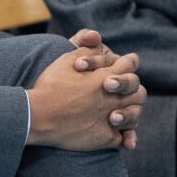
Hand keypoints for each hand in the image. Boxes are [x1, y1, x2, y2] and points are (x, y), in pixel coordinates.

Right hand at [26, 46, 144, 150]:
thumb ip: (85, 47)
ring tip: (118, 114)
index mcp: (106, 77)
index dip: (129, 63)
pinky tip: (118, 135)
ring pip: (134, 116)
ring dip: (130, 113)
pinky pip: (122, 138)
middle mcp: (113, 98)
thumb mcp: (66, 59)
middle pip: (138, 92)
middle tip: (122, 91)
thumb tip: (97, 37)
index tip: (128, 63)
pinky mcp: (104, 138)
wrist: (38, 115)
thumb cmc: (50, 86)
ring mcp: (110, 119)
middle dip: (132, 89)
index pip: (130, 65)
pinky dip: (123, 137)